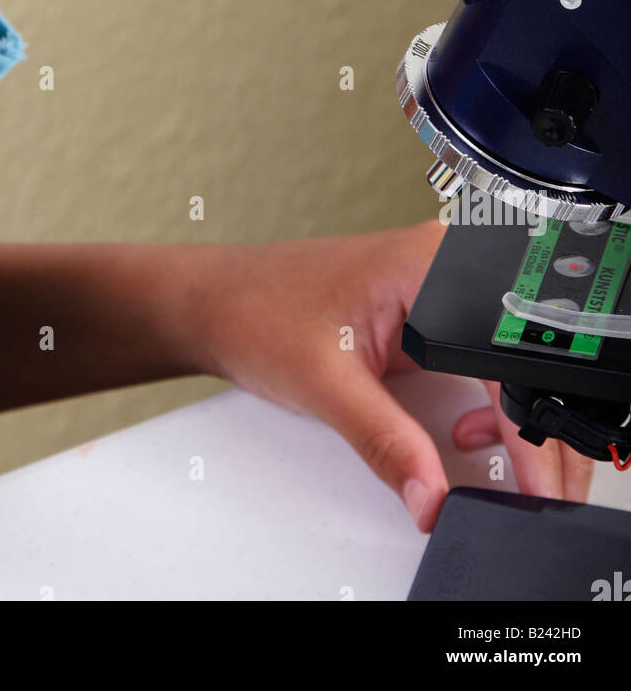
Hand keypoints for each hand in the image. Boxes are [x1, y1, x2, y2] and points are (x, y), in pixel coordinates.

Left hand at [196, 220, 593, 531]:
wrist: (216, 302)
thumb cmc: (256, 311)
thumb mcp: (327, 387)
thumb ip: (386, 444)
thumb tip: (431, 493)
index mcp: (429, 263)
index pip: (505, 352)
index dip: (528, 428)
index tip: (535, 482)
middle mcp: (444, 261)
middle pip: (521, 352)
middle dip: (535, 428)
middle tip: (537, 489)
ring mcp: (440, 281)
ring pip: (509, 355)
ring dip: (514, 416)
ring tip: (493, 460)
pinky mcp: (431, 306)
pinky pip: (484, 355)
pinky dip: (490, 402)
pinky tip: (467, 429)